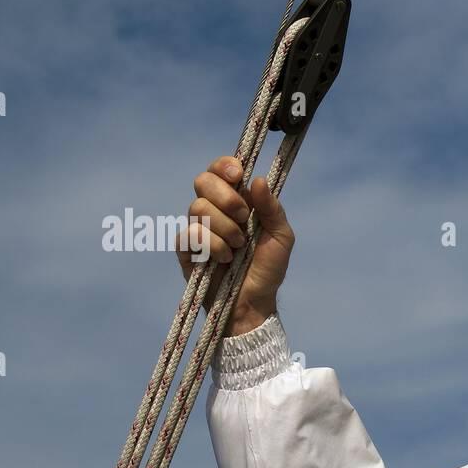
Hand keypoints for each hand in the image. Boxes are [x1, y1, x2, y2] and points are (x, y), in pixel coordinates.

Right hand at [175, 155, 295, 335]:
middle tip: (244, 218)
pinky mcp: (186, 248)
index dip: (225, 166)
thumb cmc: (268, 269)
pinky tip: (224, 259)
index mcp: (237, 201)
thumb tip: (257, 179)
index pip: (220, 170)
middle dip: (226, 198)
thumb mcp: (281, 237)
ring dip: (225, 228)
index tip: (238, 176)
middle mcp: (214, 210)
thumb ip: (272, 208)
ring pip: (198, 207)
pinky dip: (213, 246)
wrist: (254, 302)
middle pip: (202, 180)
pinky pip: (191, 233)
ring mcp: (198, 228)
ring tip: (239, 247)